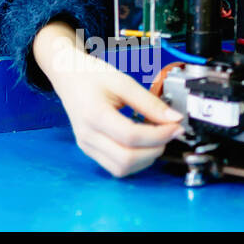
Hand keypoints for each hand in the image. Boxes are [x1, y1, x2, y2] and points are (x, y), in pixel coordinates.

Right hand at [36, 22, 183, 177]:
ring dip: (145, 159)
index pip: (131, 136)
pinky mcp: (89, 151)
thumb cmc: (91, 75)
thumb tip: (174, 119)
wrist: (67, 76)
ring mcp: (86, 146)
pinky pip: (116, 167)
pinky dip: (134, 161)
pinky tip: (141, 144)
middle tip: (167, 133)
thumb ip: (149, 102)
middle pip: (126, 159)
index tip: (176, 126)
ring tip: (154, 138)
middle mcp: (87, 135)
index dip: (159, 135)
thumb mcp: (122, 81)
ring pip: (122, 169)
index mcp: (94, 114)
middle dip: (155, 149)